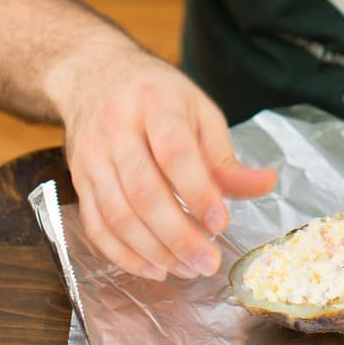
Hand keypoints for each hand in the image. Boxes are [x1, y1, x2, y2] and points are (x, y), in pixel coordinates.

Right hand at [62, 49, 276, 279]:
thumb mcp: (199, 112)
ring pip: (117, 214)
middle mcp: (117, 128)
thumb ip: (226, 156)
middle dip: (178, 235)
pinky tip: (152, 267)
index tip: (221, 223)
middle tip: (208, 261)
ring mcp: (92, 155)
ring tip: (186, 268)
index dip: (198, 192)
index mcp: (155, 103)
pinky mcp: (78, 179)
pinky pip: (95, 225)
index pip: (175, 153)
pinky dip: (122, 254)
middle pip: (143, 191)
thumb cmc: (158, 96)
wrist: (96, 76)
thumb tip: (265, 185)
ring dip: (153, 251)